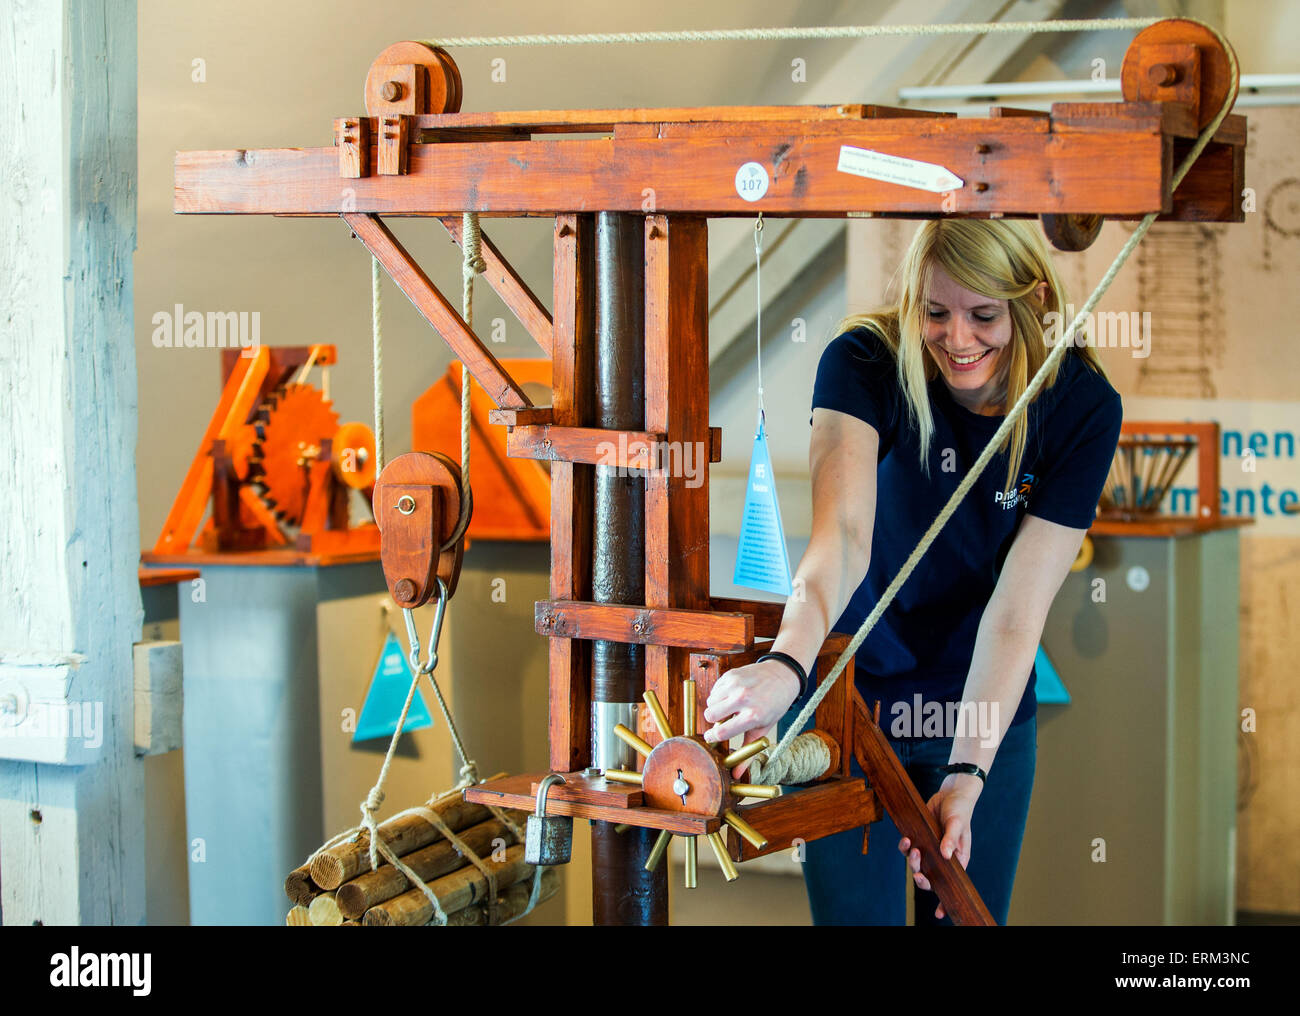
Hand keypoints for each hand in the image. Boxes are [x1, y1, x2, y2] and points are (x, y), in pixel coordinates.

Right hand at [701, 660, 800, 777]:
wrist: (782, 676)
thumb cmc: (774, 705)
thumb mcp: (763, 729)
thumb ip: (748, 751)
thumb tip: (735, 774)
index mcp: (753, 716)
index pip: (722, 731)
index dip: (712, 737)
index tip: (710, 738)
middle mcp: (744, 699)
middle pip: (710, 715)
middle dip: (714, 720)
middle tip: (724, 720)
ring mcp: (736, 685)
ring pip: (710, 702)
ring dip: (717, 706)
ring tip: (731, 707)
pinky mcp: (731, 674)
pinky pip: (714, 689)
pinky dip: (719, 695)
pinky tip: (732, 695)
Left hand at [897, 773, 981, 919]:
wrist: (951, 792)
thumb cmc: (960, 810)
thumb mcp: (957, 823)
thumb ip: (951, 839)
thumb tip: (946, 855)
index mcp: (957, 859)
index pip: (951, 884)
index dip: (944, 900)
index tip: (939, 913)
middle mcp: (942, 857)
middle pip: (930, 877)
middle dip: (922, 879)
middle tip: (918, 874)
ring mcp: (930, 847)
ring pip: (917, 863)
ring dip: (912, 861)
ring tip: (913, 848)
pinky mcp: (919, 836)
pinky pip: (909, 847)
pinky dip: (905, 846)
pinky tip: (906, 839)